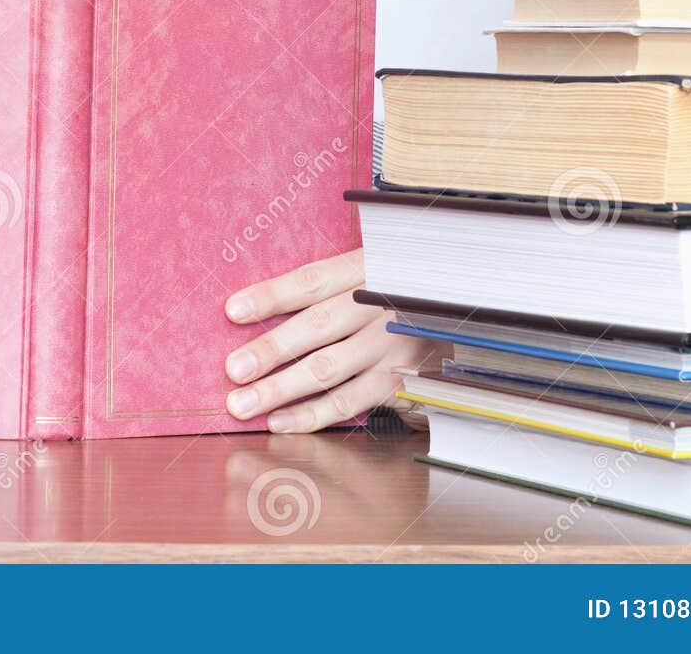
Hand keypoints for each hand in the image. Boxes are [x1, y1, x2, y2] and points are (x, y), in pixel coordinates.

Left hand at [222, 248, 439, 432]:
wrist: (458, 319)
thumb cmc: (388, 297)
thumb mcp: (364, 275)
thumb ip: (321, 289)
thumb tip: (247, 310)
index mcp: (367, 268)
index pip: (313, 281)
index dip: (272, 296)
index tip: (232, 310)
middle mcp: (381, 305)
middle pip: (318, 325)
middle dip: (271, 350)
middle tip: (233, 370)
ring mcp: (393, 345)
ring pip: (329, 368)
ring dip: (281, 390)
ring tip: (242, 404)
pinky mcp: (400, 381)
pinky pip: (350, 402)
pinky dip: (311, 415)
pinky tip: (278, 421)